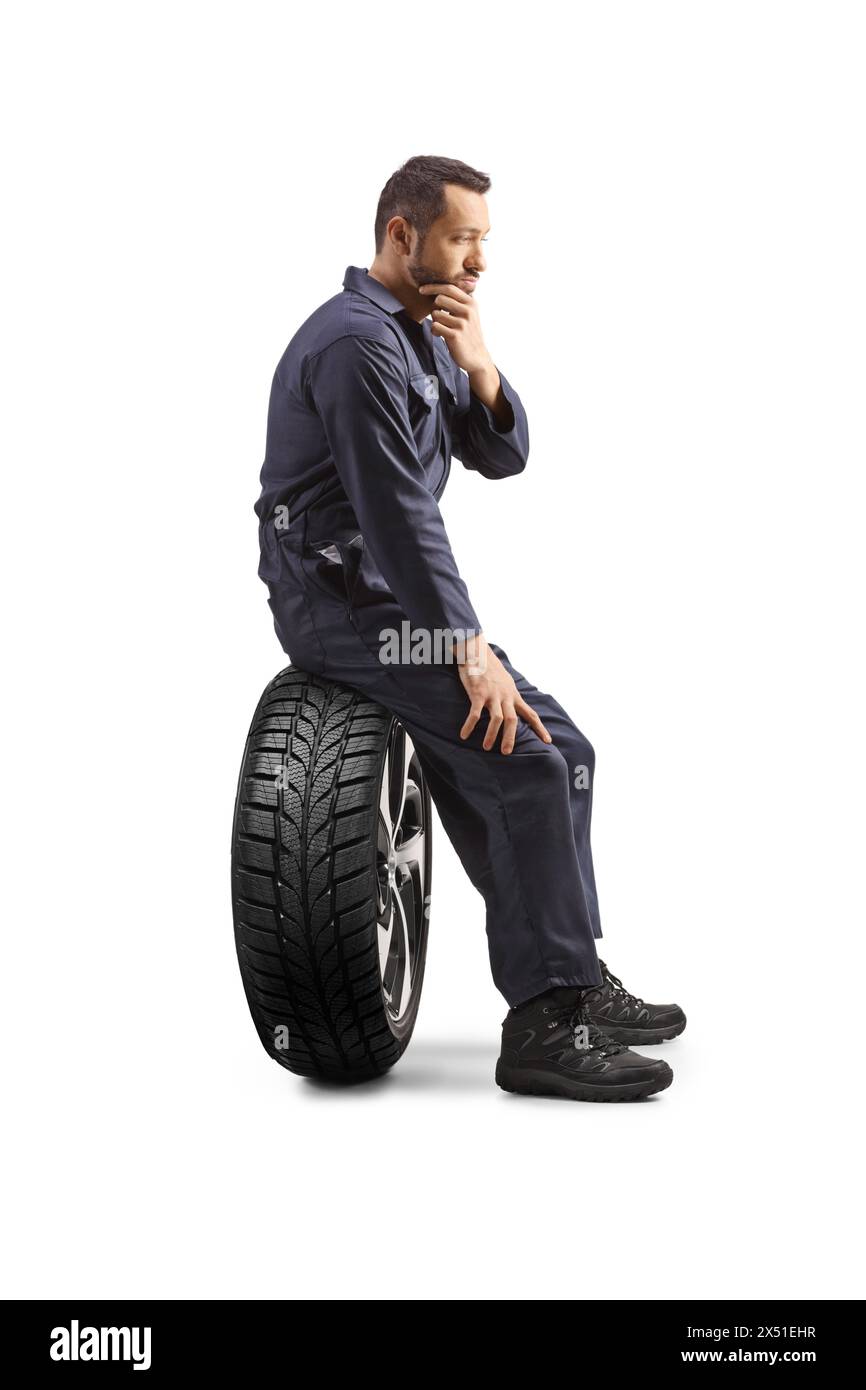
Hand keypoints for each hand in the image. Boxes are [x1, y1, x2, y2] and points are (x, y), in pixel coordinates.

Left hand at [418, 282, 492, 374]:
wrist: (476, 356)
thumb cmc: (468, 332)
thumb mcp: (469, 313)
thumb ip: (459, 299)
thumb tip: (440, 286)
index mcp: (471, 302)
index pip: (449, 288)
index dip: (433, 287)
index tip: (421, 289)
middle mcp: (468, 311)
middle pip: (439, 299)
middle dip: (434, 307)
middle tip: (440, 317)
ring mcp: (462, 323)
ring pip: (435, 313)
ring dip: (435, 321)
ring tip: (443, 328)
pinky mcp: (455, 335)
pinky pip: (435, 326)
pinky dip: (435, 331)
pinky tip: (441, 335)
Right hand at [456, 634, 552, 754]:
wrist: (478, 652)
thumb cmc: (491, 669)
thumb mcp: (507, 682)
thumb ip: (510, 695)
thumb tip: (514, 707)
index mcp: (514, 695)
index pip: (531, 714)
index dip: (539, 728)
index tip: (548, 741)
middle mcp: (505, 696)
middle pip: (513, 720)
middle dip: (511, 738)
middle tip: (507, 752)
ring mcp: (492, 695)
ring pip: (496, 719)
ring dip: (492, 735)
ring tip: (487, 747)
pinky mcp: (478, 693)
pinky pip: (474, 713)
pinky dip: (469, 725)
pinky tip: (464, 735)